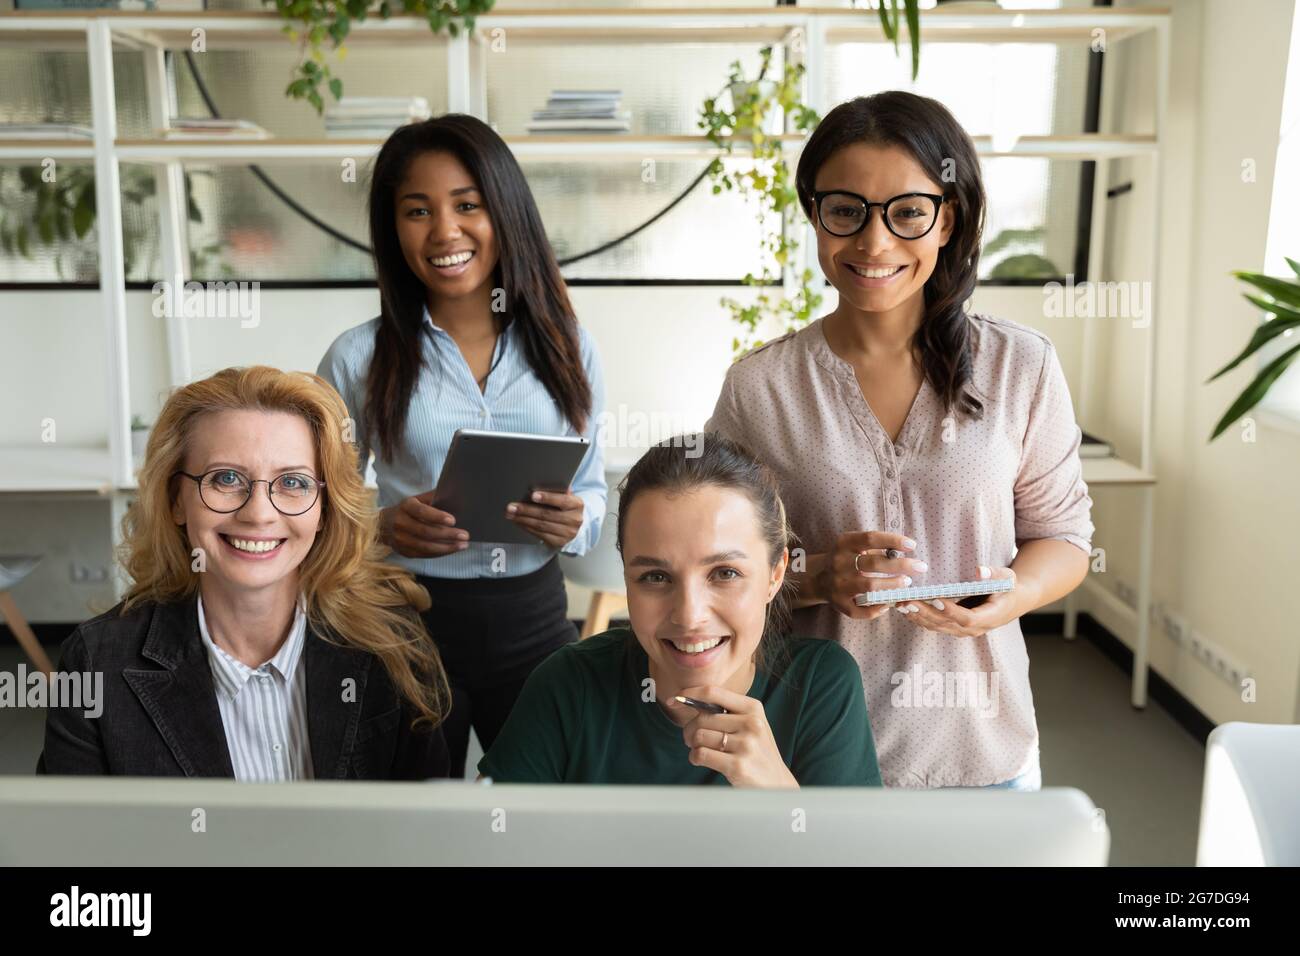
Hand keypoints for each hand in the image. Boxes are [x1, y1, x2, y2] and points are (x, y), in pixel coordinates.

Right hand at [381, 491, 468, 558]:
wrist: (382, 524)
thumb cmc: (408, 509)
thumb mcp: (417, 499)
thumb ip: (434, 497)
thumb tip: (456, 496)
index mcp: (405, 506)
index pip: (422, 511)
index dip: (437, 517)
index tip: (453, 520)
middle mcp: (400, 522)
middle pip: (425, 531)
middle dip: (448, 534)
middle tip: (465, 535)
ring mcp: (400, 539)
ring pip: (425, 546)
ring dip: (446, 547)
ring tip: (462, 545)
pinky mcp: (402, 550)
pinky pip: (423, 554)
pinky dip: (439, 553)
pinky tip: (451, 550)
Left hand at [506, 488, 584, 549]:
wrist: (573, 525)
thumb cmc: (565, 507)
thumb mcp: (565, 497)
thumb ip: (557, 491)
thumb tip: (537, 484)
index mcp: (577, 505)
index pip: (563, 500)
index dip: (547, 498)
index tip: (532, 495)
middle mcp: (575, 520)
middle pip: (547, 514)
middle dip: (527, 510)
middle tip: (512, 506)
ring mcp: (568, 533)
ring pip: (541, 525)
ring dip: (523, 519)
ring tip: (511, 514)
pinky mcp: (559, 542)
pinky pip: (540, 534)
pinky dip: (527, 527)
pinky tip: (519, 522)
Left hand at [663, 685, 798, 788]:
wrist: (776, 783)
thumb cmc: (756, 751)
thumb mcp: (750, 724)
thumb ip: (725, 712)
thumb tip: (687, 700)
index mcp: (753, 708)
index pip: (713, 692)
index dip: (689, 694)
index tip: (674, 699)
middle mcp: (752, 723)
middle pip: (702, 718)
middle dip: (689, 729)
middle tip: (691, 739)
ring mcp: (746, 745)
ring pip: (699, 736)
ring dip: (692, 745)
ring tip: (700, 750)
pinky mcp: (738, 765)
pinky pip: (701, 754)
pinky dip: (694, 757)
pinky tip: (700, 760)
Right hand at [816, 531, 926, 621]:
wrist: (819, 579)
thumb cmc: (846, 559)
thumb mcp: (854, 546)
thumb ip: (876, 547)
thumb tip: (905, 552)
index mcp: (843, 544)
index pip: (870, 538)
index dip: (893, 540)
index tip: (913, 545)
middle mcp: (838, 563)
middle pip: (873, 564)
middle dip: (901, 565)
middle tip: (920, 567)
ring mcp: (837, 585)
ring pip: (869, 586)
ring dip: (892, 585)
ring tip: (907, 583)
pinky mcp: (838, 603)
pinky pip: (860, 610)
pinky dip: (877, 609)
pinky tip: (888, 603)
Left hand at [894, 565, 1019, 636]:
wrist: (1012, 601)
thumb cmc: (1008, 587)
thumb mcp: (1007, 577)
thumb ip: (994, 574)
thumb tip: (979, 570)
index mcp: (989, 617)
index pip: (967, 619)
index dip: (951, 611)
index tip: (936, 599)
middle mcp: (975, 628)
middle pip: (946, 624)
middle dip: (925, 613)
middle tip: (907, 601)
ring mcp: (963, 630)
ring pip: (938, 627)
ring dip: (918, 617)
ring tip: (900, 604)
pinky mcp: (955, 627)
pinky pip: (935, 625)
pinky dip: (919, 617)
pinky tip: (905, 608)